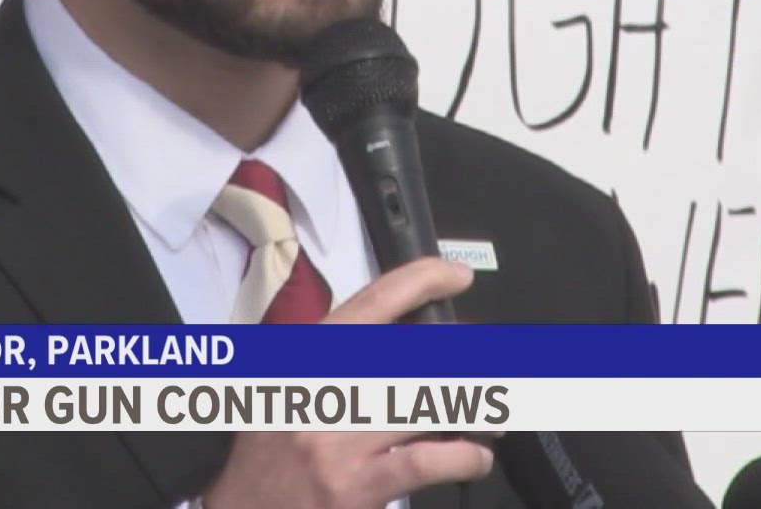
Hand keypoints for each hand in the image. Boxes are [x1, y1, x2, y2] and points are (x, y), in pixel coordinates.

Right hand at [200, 258, 490, 508]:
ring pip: (430, 404)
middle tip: (490, 365)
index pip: (370, 304)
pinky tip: (475, 458)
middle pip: (414, 354)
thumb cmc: (266, 453)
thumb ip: (332, 357)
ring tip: (494, 415)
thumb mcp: (282, 386)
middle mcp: (323, 392)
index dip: (419, 281)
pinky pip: (427, 461)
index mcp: (306, 360)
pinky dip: (465, 457)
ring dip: (477, 410)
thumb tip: (399, 333)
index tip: (455, 274)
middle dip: (464, 357)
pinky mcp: (357, 485)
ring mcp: (341, 440)